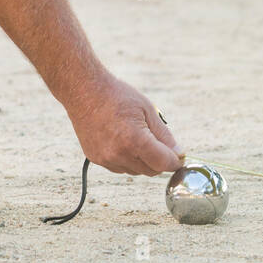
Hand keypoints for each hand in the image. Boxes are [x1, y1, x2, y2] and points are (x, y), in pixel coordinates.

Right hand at [63, 73, 181, 175]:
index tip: (179, 156)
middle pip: (151, 171)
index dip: (174, 161)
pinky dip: (127, 159)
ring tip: (136, 136)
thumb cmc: (117, 96)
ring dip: (142, 161)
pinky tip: (123, 140)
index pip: (163, 163)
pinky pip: (120, 167)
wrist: (84, 91)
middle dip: (159, 161)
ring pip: (135, 171)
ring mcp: (106, 159)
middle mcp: (119, 154)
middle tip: (160, 144)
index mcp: (134, 140)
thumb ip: (164, 135)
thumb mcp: (147, 109)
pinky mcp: (96, 159)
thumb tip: (178, 153)